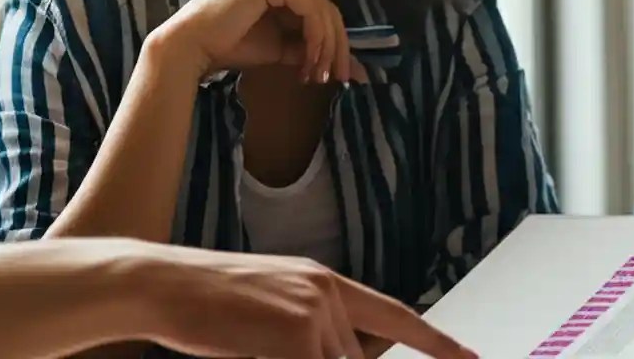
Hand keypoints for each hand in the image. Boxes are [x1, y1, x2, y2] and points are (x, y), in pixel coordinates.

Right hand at [138, 245, 475, 358]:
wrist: (163, 284)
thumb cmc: (207, 303)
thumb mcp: (270, 309)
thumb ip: (311, 330)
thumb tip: (348, 353)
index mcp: (324, 281)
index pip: (393, 314)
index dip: (435, 340)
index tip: (470, 357)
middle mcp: (326, 293)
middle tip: (270, 346)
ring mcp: (313, 313)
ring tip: (255, 344)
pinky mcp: (294, 335)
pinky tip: (255, 351)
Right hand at [155, 0, 351, 82]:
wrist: (191, 47)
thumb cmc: (226, 47)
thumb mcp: (276, 48)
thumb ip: (303, 48)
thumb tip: (336, 64)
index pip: (316, 10)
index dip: (330, 43)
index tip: (332, 75)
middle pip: (325, 8)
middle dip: (337, 46)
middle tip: (340, 77)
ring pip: (321, 9)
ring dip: (327, 46)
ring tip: (320, 75)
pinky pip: (309, 8)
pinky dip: (316, 36)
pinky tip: (310, 60)